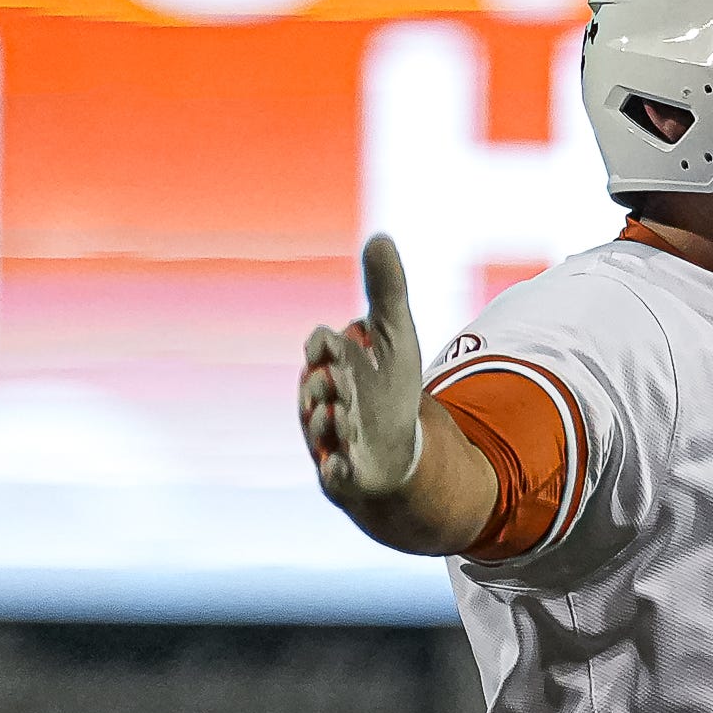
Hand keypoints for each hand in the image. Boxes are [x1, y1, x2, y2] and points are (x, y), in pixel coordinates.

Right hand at [300, 235, 426, 502]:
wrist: (392, 451)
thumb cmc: (387, 390)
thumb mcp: (395, 338)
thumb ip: (387, 291)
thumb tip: (380, 236)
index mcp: (332, 367)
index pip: (322, 347)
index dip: (329, 345)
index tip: (338, 345)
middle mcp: (323, 403)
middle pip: (317, 386)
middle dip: (329, 381)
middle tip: (339, 378)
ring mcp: (330, 440)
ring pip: (322, 428)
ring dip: (330, 420)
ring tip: (340, 413)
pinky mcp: (342, 475)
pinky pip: (332, 474)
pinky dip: (335, 469)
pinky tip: (341, 466)